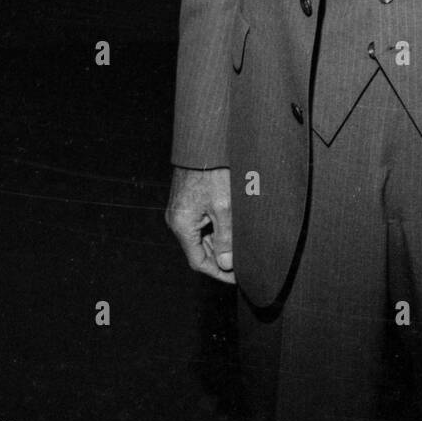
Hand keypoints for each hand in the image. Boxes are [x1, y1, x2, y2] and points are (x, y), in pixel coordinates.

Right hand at [165, 166, 235, 283]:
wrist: (203, 143)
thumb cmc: (212, 171)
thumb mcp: (224, 207)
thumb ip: (225, 238)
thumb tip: (226, 264)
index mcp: (182, 225)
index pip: (199, 262)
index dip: (219, 272)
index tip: (238, 277)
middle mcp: (177, 220)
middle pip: (199, 250)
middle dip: (221, 257)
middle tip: (244, 262)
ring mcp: (181, 210)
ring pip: (201, 236)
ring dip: (220, 242)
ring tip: (241, 246)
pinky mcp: (187, 200)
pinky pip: (201, 223)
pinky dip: (216, 228)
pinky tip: (233, 226)